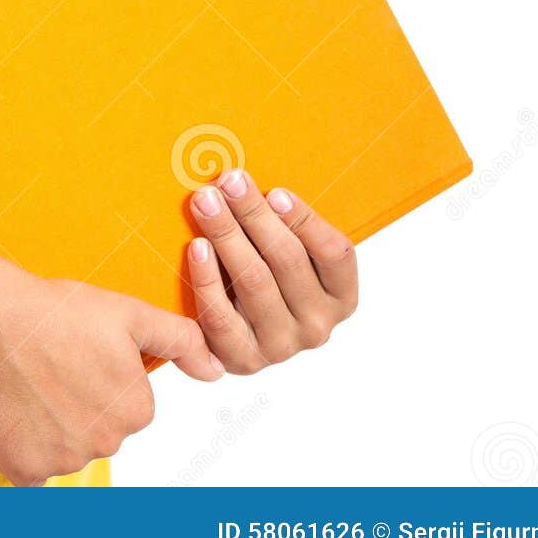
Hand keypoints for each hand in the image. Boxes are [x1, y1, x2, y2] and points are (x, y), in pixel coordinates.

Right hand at [0, 259, 224, 485]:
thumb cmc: (57, 311)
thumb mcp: (128, 312)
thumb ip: (180, 340)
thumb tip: (217, 371)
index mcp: (135, 409)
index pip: (132, 402)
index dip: (108, 374)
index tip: (82, 351)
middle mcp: (106, 443)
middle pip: (102, 427)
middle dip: (85, 400)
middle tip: (57, 363)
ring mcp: (65, 461)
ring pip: (69, 446)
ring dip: (56, 422)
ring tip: (34, 380)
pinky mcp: (26, 471)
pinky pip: (35, 466)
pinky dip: (27, 443)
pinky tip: (19, 407)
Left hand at [186, 168, 357, 371]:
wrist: (240, 331)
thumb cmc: (269, 271)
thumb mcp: (290, 250)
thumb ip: (285, 221)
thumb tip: (250, 177)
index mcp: (342, 297)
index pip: (334, 254)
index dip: (305, 220)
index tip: (274, 191)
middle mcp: (317, 327)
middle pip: (287, 260)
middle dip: (254, 214)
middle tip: (228, 181)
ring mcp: (281, 347)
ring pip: (253, 281)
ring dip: (227, 234)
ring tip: (206, 201)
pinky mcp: (241, 359)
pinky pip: (220, 315)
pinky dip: (207, 278)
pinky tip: (196, 246)